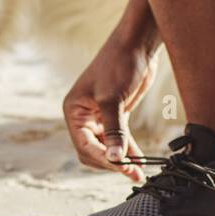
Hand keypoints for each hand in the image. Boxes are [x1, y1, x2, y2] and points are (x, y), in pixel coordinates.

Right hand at [62, 32, 157, 183]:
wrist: (137, 44)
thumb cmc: (118, 64)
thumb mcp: (113, 99)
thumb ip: (114, 131)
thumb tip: (115, 159)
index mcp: (74, 111)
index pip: (84, 145)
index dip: (103, 158)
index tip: (123, 167)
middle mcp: (83, 115)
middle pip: (94, 150)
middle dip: (111, 162)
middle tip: (132, 172)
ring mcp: (100, 115)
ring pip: (108, 147)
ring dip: (122, 159)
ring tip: (139, 172)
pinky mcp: (116, 113)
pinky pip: (119, 138)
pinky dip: (129, 149)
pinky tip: (140, 160)